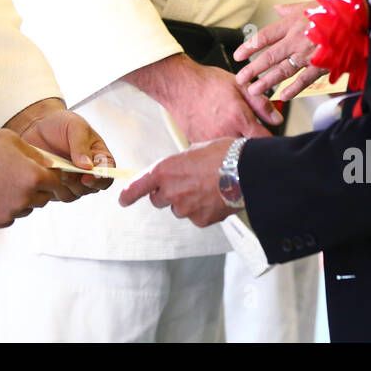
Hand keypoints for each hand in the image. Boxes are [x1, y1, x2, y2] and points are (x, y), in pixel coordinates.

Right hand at [0, 127, 63, 229]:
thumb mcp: (11, 140)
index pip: (57, 183)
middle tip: (21, 177)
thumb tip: (48, 164)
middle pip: (43, 199)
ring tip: (1, 182)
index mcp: (31, 177)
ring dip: (20, 199)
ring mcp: (7, 213)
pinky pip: (7, 217)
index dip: (54, 178)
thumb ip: (34, 154)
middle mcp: (22, 198)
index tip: (49, 177)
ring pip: (24, 209)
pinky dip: (3, 208)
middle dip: (37, 189)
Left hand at [5, 97, 115, 197]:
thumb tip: (88, 167)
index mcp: (100, 158)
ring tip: (54, 169)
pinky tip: (45, 172)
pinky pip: (55, 194)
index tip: (85, 177)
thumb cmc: (62, 123)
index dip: (99, 180)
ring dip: (63, 185)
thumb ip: (81, 145)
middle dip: (78, 182)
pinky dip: (50, 186)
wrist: (37, 126)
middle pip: (90, 189)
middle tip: (65, 171)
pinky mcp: (55, 187)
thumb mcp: (75, 126)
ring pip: (72, 194)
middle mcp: (88, 174)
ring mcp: (72, 182)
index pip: (107, 175)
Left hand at [119, 138, 235, 226]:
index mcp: (165, 171)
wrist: (246, 170)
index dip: (128, 195)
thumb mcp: (194, 150)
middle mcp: (170, 192)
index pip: (137, 187)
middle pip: (159, 201)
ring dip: (187, 201)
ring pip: (179, 209)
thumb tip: (179, 170)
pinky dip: (203, 210)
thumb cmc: (223, 154)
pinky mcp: (201, 220)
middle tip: (186, 183)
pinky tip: (216, 197)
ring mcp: (185, 208)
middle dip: (167, 194)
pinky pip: (197, 216)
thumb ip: (179, 164)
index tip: (124, 200)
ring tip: (208, 188)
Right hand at [124, 53, 273, 142]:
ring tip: (230, 130)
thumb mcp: (240, 86)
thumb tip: (277, 119)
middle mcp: (225, 134)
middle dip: (251, 145)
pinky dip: (218, 147)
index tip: (268, 136)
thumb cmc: (207, 82)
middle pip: (247, 151)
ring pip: (230, 154)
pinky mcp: (198, 145)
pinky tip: (217, 131)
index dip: (269, 140)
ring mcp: (210, 142)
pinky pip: (214, 152)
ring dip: (235, 148)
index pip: (264, 141)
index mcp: (239, 119)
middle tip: (249, 132)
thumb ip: (261, 104)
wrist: (178, 84)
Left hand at [234, 2, 327, 101]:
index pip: (264, 37)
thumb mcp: (310, 4)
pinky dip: (293, 89)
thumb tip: (276, 8)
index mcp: (292, 23)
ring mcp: (308, 54)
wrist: (360, 19)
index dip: (249, 47)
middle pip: (268, 57)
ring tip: (254, 91)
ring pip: (282, 71)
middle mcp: (296, 39)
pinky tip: (283, 96)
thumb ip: (291, 9)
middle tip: (240, 79)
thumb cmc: (335, 10)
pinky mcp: (322, 65)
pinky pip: (304, 80)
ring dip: (267, 82)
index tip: (238, 55)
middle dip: (252, 70)